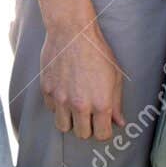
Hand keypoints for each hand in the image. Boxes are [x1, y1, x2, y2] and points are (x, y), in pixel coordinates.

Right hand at [39, 20, 124, 141]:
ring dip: (70, 120)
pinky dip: (57, 105)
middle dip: (88, 127)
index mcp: (100, 103)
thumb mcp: (115, 76)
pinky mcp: (47, 89)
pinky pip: (51, 109)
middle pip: (82, 134)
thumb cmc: (96, 50)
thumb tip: (118, 122)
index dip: (104, 131)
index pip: (102, 135)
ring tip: (74, 108)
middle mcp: (80, 105)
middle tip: (89, 115)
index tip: (103, 124)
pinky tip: (64, 92)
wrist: (72, 31)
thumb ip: (116, 102)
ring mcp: (61, 98)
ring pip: (63, 126)